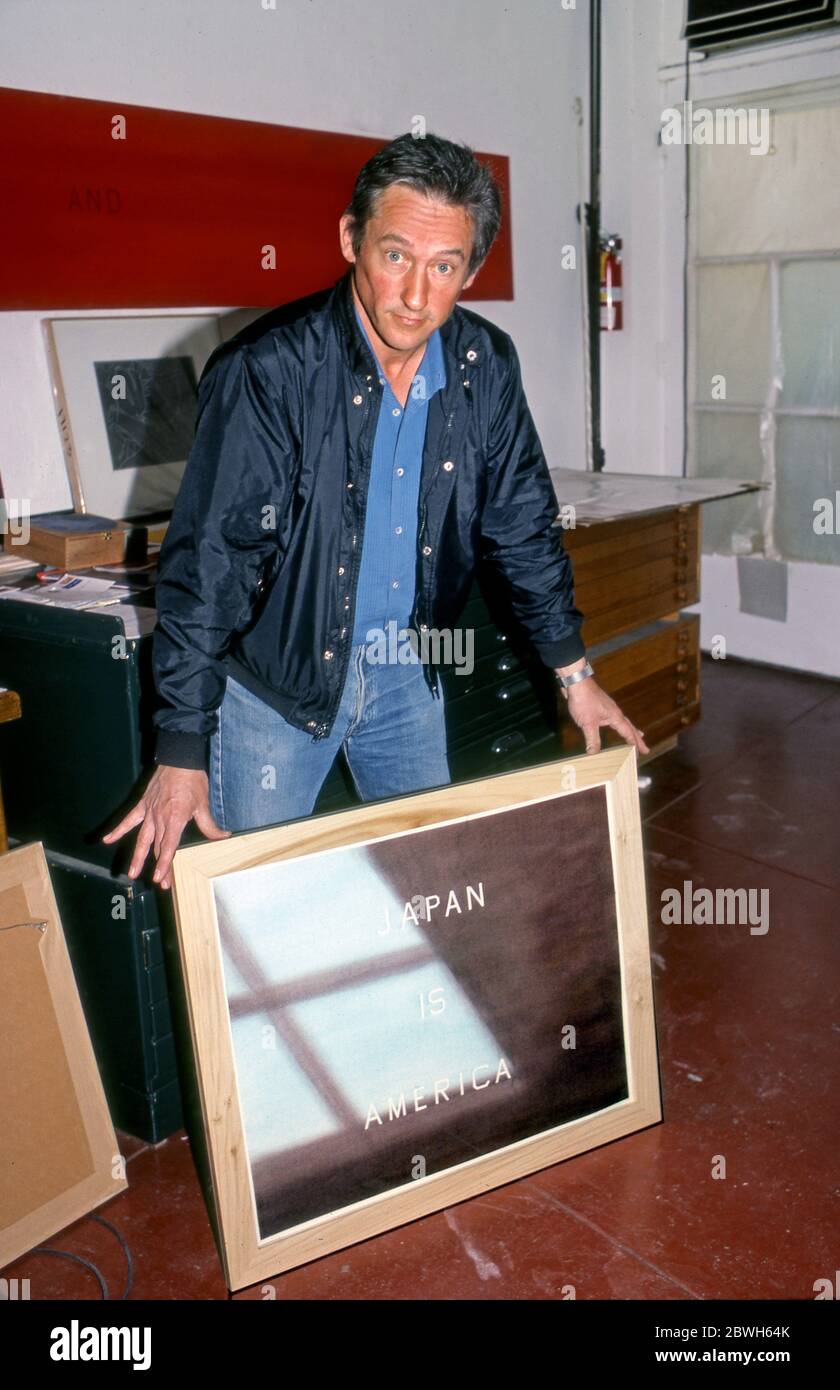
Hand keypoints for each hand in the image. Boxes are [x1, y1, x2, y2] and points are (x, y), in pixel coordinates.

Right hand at [102, 764, 230, 889]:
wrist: (179, 759)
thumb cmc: (193, 781)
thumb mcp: (203, 804)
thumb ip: (209, 825)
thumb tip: (223, 836)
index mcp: (175, 819)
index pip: (168, 847)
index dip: (164, 864)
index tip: (160, 879)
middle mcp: (160, 818)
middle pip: (158, 847)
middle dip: (159, 866)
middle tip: (161, 884)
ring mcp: (149, 812)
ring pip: (142, 839)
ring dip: (137, 856)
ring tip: (132, 873)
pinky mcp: (143, 804)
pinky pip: (129, 819)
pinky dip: (118, 829)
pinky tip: (107, 840)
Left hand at [559, 677, 648, 756]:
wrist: (577, 682)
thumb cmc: (583, 700)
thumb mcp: (588, 723)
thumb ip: (592, 738)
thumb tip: (593, 753)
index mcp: (615, 717)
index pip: (628, 733)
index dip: (634, 744)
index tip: (641, 753)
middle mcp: (615, 712)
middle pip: (630, 728)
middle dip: (638, 739)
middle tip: (645, 749)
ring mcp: (608, 709)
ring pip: (623, 722)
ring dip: (630, 731)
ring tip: (637, 736)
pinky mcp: (601, 707)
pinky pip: (614, 719)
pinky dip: (619, 725)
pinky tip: (613, 725)